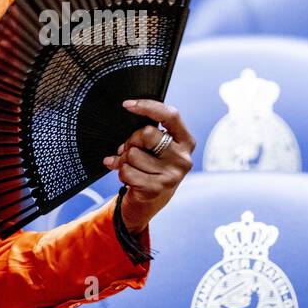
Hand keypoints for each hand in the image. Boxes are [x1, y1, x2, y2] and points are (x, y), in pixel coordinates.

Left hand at [101, 99, 194, 233]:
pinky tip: (129, 178)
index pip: (170, 115)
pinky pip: (127, 171)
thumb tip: (127, 120)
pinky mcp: (157, 189)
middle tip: (129, 150)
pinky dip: (121, 173)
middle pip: (147, 133)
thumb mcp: (156, 149)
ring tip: (130, 167)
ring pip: (133, 154)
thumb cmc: (151, 168)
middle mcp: (183, 158)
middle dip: (131, 140)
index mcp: (185, 142)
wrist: (150, 202)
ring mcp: (172, 175)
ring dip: (124, 160)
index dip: (147, 106)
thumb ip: (148, 134)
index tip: (128, 105)